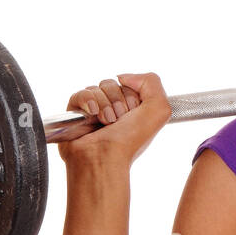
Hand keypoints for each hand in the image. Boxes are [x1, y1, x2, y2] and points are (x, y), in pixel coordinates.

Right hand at [56, 72, 171, 166]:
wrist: (104, 157)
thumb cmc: (130, 140)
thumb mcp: (160, 109)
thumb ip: (152, 82)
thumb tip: (123, 77)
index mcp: (132, 109)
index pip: (129, 84)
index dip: (132, 97)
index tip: (133, 115)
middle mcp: (113, 109)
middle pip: (112, 84)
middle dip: (117, 101)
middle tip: (118, 121)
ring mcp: (93, 111)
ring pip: (96, 88)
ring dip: (103, 105)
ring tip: (105, 122)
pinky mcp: (75, 113)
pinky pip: (80, 93)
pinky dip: (87, 102)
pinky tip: (91, 114)